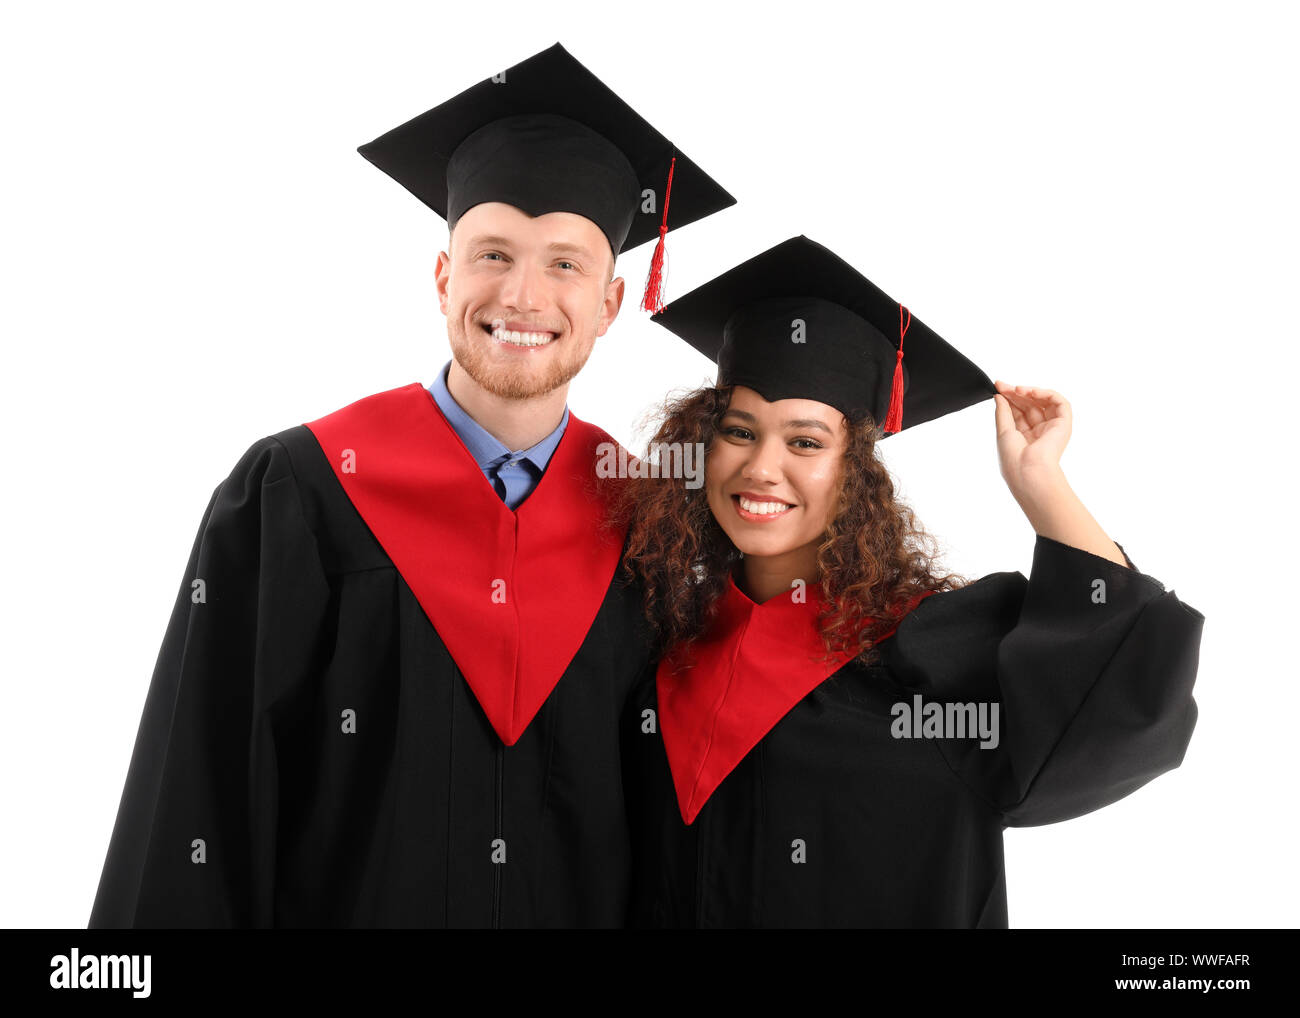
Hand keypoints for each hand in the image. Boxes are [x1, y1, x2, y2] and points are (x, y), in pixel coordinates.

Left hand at [993, 381, 1070, 496]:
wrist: (1028, 471)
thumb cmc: (1014, 458)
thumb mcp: (1003, 431)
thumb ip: (1002, 412)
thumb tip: (999, 395)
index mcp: (1024, 437)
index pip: (1018, 411)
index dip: (1009, 398)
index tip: (998, 387)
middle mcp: (1039, 431)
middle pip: (1029, 404)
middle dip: (1016, 393)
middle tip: (1003, 386)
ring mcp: (1052, 427)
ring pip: (1043, 401)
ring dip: (1030, 392)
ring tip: (1017, 390)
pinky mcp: (1064, 424)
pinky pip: (1059, 403)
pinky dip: (1046, 393)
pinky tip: (1032, 392)